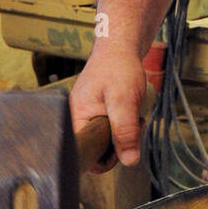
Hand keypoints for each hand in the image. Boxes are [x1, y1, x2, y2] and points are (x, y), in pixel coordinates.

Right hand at [69, 45, 148, 173]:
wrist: (121, 47)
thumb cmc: (118, 68)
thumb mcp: (124, 101)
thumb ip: (125, 131)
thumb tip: (129, 161)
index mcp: (75, 119)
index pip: (83, 155)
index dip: (104, 159)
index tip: (123, 146)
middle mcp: (77, 120)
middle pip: (97, 150)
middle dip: (118, 143)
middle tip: (132, 123)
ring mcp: (87, 116)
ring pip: (106, 141)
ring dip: (124, 134)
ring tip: (132, 115)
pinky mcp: (97, 113)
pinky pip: (110, 130)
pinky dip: (123, 125)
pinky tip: (130, 112)